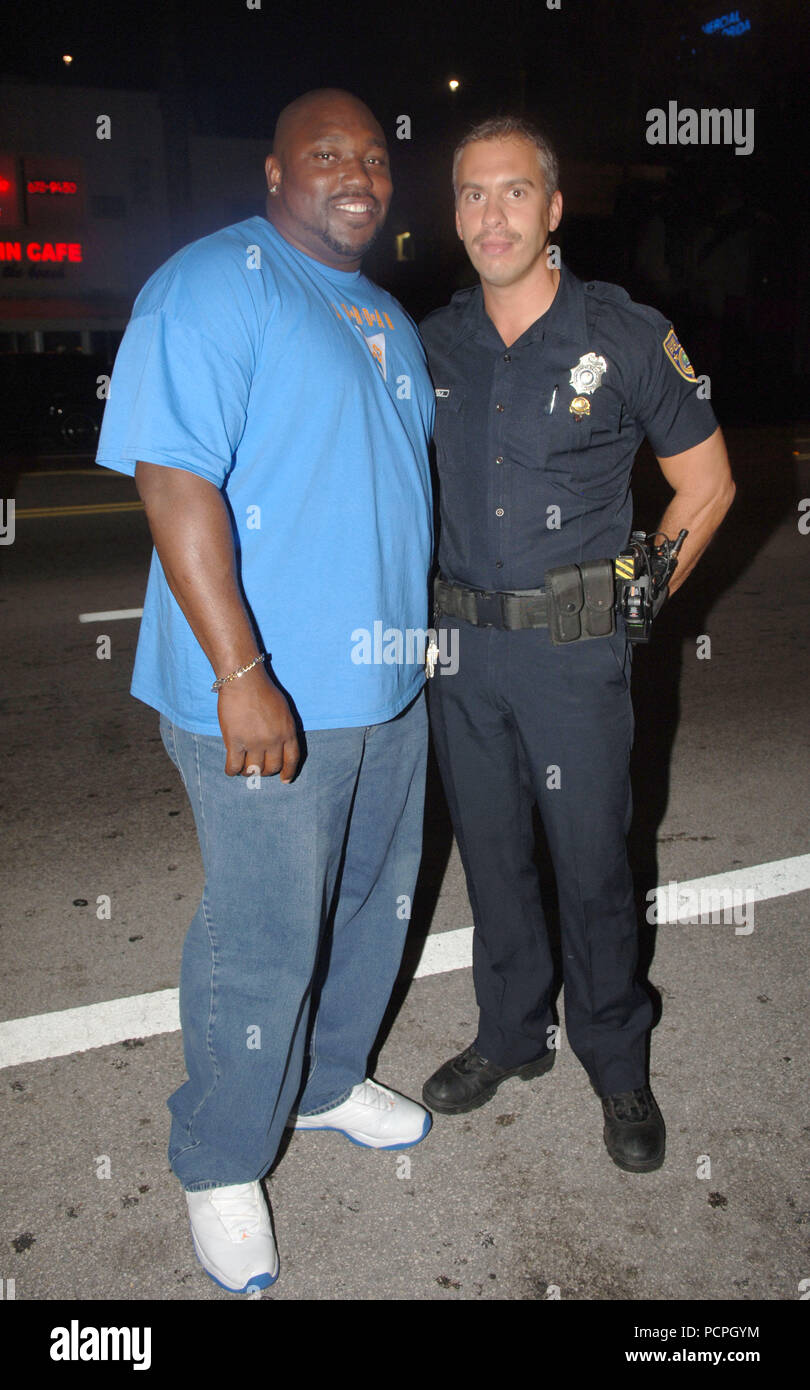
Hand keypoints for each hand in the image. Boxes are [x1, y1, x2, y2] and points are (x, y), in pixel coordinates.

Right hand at [217, 667, 299, 781]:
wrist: (244, 680)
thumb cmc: (262, 690)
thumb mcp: (283, 710)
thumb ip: (284, 728)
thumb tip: (280, 745)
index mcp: (288, 732)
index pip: (292, 759)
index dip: (288, 772)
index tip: (285, 780)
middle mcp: (273, 740)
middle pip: (272, 767)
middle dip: (265, 771)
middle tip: (258, 768)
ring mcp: (254, 743)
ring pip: (253, 770)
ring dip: (248, 772)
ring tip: (244, 768)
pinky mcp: (235, 742)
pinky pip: (233, 766)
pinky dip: (232, 771)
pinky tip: (231, 769)